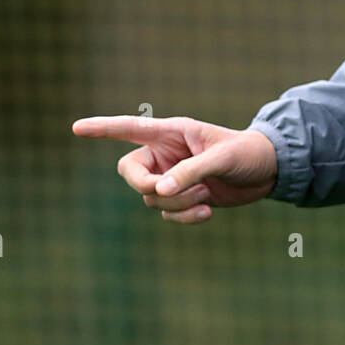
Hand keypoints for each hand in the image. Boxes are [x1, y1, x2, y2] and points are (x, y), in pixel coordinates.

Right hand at [72, 114, 278, 223]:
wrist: (268, 172)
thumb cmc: (248, 152)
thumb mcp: (222, 158)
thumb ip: (191, 171)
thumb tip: (159, 191)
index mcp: (172, 132)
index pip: (130, 128)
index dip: (103, 128)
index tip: (76, 128)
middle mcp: (166, 154)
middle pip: (130, 172)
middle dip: (145, 186)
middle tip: (167, 191)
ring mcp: (172, 177)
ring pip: (150, 197)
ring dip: (176, 203)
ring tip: (206, 196)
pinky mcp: (182, 197)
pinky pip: (167, 213)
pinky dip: (183, 216)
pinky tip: (208, 213)